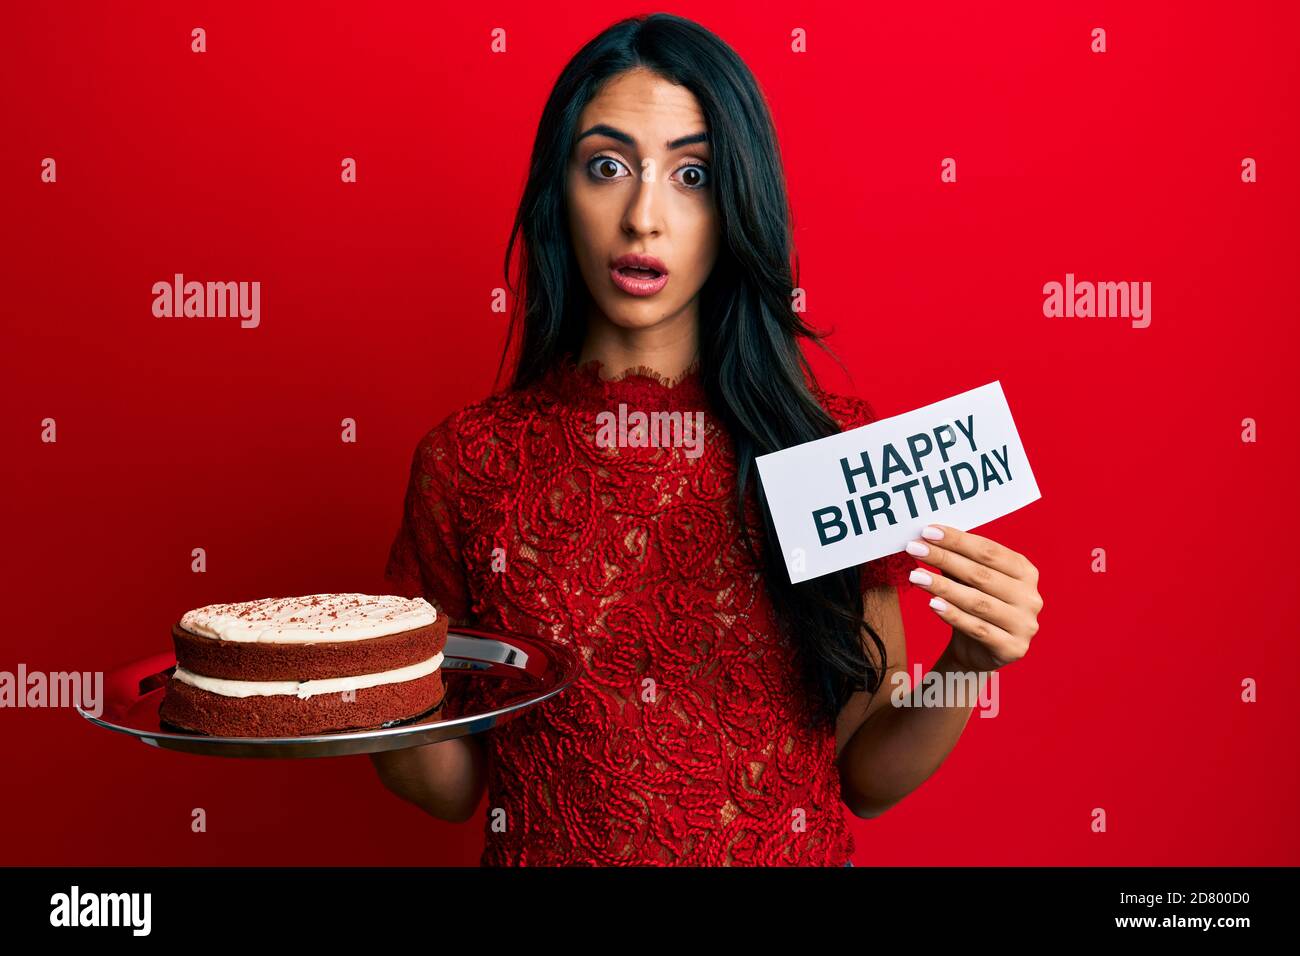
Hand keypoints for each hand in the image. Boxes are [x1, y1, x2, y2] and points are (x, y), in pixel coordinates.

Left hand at [903, 524, 1042, 672]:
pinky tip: (932, 603)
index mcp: (1025, 572)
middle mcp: (1030, 597)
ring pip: (978, 602)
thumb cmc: (975, 606)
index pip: (989, 551)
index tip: (928, 531)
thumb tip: (929, 536)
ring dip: (943, 587)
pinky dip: (953, 615)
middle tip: (914, 549)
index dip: (958, 540)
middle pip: (982, 574)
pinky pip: (977, 629)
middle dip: (944, 559)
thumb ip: (958, 560)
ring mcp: (1024, 624)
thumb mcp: (969, 580)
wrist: (978, 652)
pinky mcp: (1012, 648)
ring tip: (915, 576)